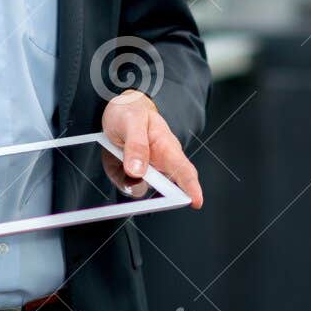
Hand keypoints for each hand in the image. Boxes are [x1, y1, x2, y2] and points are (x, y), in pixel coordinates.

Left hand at [100, 90, 203, 207]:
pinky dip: (118, 178)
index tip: (196, 202)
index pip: (184, 170)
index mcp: (168, 147)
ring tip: (118, 159)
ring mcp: (147, 170)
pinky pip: (126, 184)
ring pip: (141, 189)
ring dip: (128, 183)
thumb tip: (136, 171)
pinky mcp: (131, 175)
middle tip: (146, 198)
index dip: (193, 187)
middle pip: (166, 187)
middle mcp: (160, 162)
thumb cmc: (132, 111)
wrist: (118, 108)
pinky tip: (113, 163)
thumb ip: (136, 145)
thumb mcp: (132, 121)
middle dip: (157, 196)